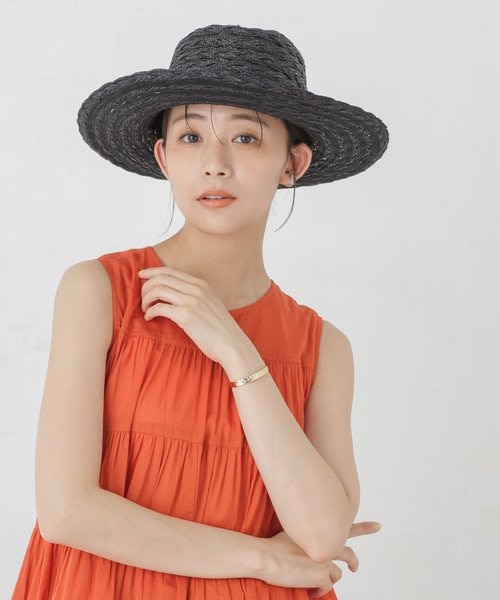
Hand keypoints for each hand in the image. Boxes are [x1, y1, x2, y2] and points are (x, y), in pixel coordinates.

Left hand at [138, 265, 250, 363]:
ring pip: (157, 290)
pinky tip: (149, 318)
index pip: (171, 270)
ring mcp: (191, 301)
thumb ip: (196, 295)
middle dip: (146, 285)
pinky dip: (149, 311)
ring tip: (145, 308)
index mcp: (202, 284)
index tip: (142, 275)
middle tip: (142, 297)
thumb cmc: (221, 329)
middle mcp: (196, 289)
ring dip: (146, 299)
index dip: (153, 271)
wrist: (232, 344)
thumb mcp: (211, 304)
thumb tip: (176, 294)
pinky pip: (158, 307)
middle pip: (161, 277)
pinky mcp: (185, 316)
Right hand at [260, 521, 380, 596]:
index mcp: (320, 531)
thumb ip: (308, 536)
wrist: (266, 555)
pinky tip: (308, 590)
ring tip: (314, 584)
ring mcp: (326, 559)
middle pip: (349, 553)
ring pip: (337, 574)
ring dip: (327, 579)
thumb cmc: (274, 544)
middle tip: (354, 567)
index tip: (378, 526)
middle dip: (353, 562)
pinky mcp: (322, 575)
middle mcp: (327, 543)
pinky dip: (318, 591)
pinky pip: (326, 587)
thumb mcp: (294, 532)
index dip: (365, 527)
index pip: (348, 526)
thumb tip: (313, 546)